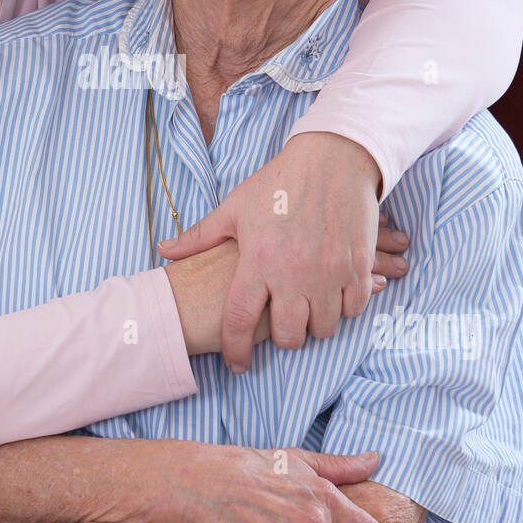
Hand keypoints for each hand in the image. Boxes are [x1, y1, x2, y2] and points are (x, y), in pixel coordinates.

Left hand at [157, 132, 409, 368]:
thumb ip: (200, 237)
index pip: (240, 321)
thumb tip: (164, 251)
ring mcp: (329, 273)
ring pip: (324, 328)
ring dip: (315, 323)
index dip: (236, 349)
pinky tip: (333, 292)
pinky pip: (353, 309)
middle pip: (289, 337)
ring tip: (308, 306)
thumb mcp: (235, 208)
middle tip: (281, 323)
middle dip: (283, 337)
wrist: (333, 159)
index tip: (237, 363)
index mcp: (258, 261)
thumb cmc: (279, 182)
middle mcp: (293, 273)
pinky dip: (344, 307)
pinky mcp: (358, 267)